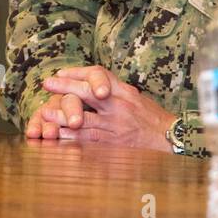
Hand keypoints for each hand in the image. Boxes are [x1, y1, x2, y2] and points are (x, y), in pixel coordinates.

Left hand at [36, 65, 175, 151]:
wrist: (172, 140)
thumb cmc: (152, 119)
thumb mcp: (137, 97)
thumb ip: (116, 90)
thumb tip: (94, 84)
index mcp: (125, 92)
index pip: (99, 75)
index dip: (78, 72)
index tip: (61, 72)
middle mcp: (120, 106)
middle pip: (88, 92)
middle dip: (66, 87)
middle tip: (47, 83)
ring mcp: (116, 126)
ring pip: (85, 118)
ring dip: (63, 116)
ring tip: (46, 112)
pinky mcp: (114, 145)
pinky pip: (89, 141)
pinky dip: (73, 139)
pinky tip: (59, 136)